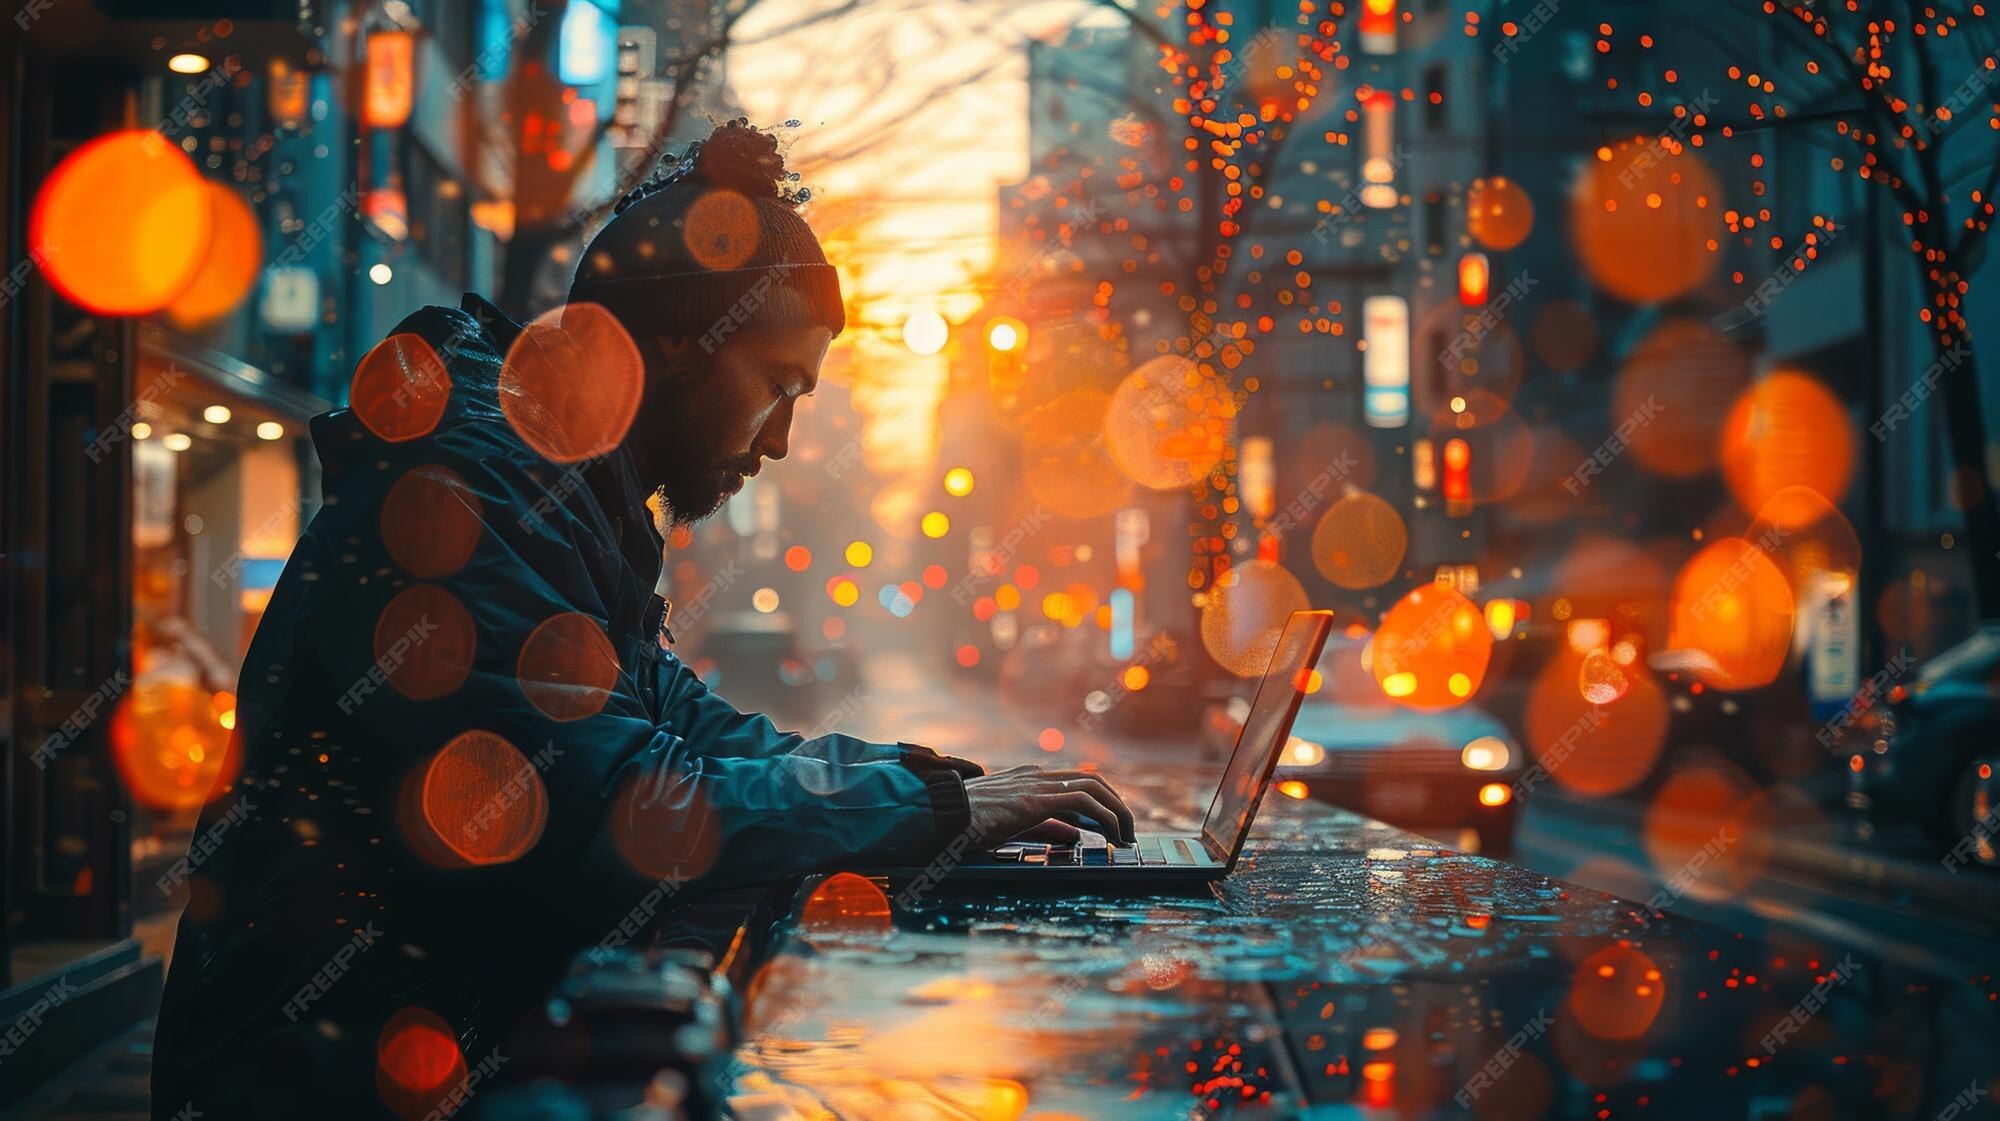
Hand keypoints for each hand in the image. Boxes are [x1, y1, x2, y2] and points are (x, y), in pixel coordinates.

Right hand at [963, 765, 1135, 844]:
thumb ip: (1046, 828)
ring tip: (1127, 837)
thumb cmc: (966, 824)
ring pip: (1094, 786)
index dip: (1100, 803)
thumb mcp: (1014, 827)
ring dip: (1118, 811)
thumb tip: (1076, 835)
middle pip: (1091, 780)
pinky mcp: (1037, 798)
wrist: (940, 817)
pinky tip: (1113, 835)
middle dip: (1116, 805)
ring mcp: (1037, 784)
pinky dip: (1106, 817)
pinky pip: (1084, 801)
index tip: (1114, 826)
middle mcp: (1037, 777)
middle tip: (1127, 832)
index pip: (1075, 783)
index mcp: (1029, 780)